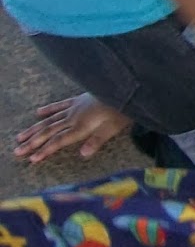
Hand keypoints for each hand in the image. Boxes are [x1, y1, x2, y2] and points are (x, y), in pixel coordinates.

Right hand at [14, 95, 131, 163]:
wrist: (125, 87)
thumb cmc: (122, 110)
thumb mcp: (113, 127)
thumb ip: (97, 140)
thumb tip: (83, 154)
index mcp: (81, 127)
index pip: (59, 141)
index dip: (45, 150)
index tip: (32, 159)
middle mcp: (74, 117)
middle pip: (49, 131)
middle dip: (33, 142)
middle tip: (17, 151)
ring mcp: (74, 107)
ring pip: (50, 119)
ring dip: (34, 128)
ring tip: (20, 137)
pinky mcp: (79, 99)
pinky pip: (60, 105)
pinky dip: (49, 109)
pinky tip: (38, 112)